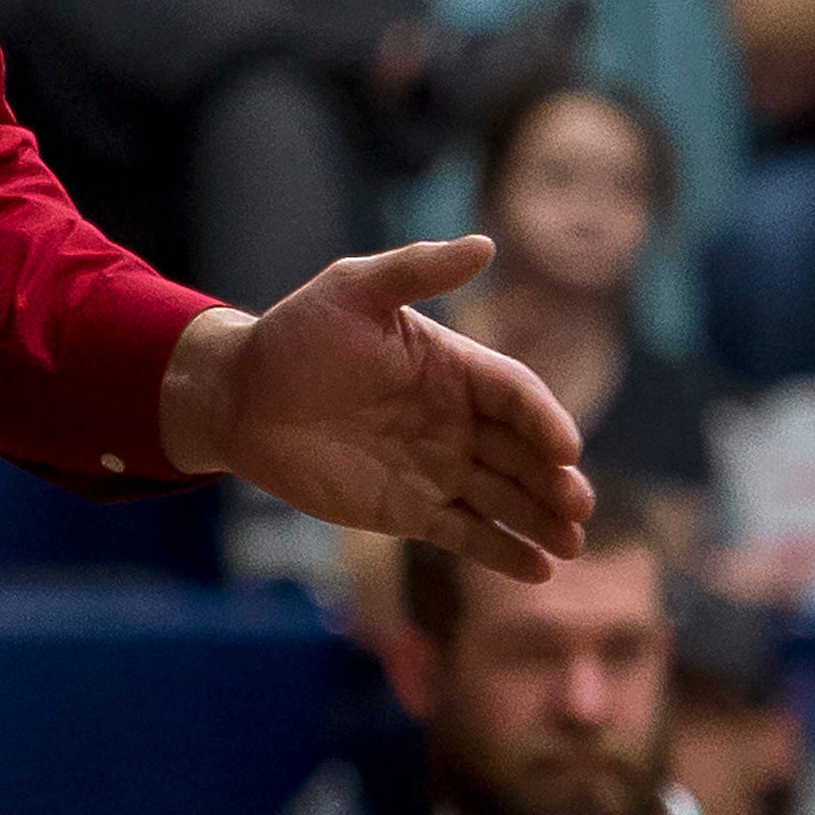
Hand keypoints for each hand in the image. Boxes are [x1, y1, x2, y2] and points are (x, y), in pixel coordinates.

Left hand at [162, 238, 590, 580]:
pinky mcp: (409, 510)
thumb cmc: (294, 334)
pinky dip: (501, 552)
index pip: (515, 393)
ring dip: (540, 520)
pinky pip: (465, 533)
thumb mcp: (353, 288)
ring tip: (570, 545)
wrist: (237, 395)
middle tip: (577, 507)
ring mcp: (435, 468)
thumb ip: (417, 269)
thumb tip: (487, 243)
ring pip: (503, 498)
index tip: (564, 448)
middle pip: (521, 452)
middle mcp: (454, 420)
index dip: (543, 419)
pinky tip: (535, 570)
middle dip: (554, 480)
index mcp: (452, 367)